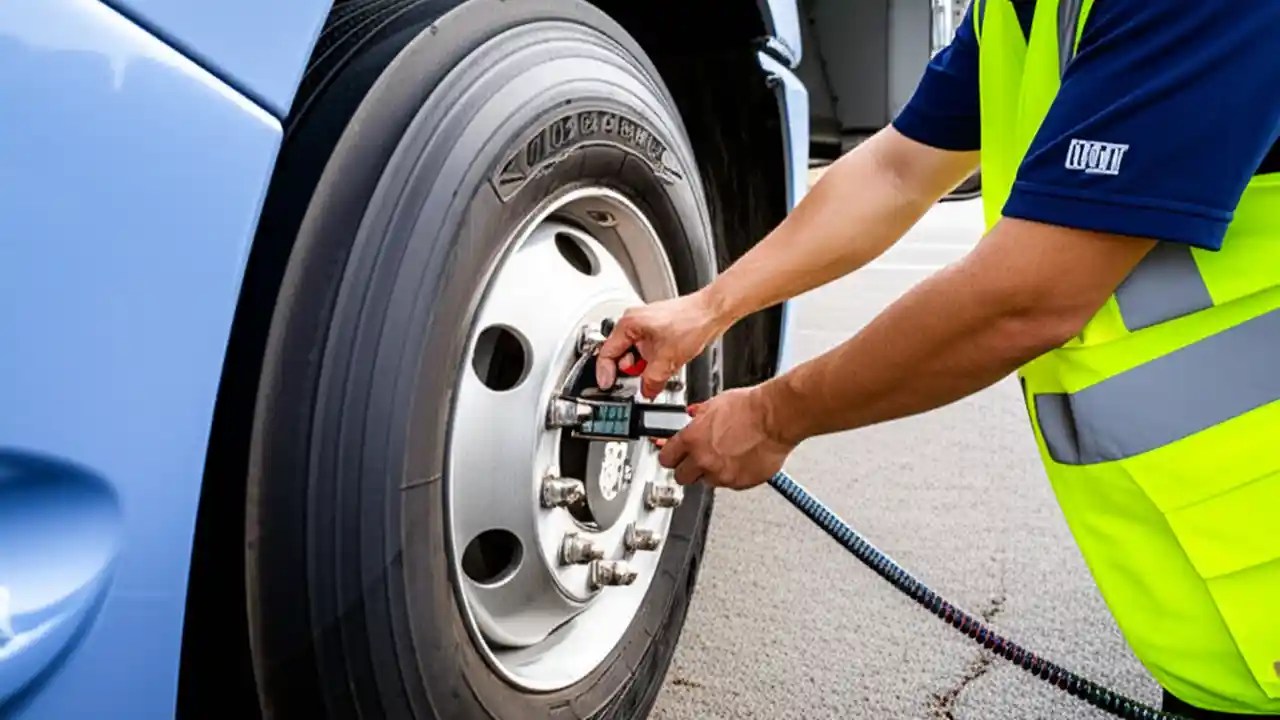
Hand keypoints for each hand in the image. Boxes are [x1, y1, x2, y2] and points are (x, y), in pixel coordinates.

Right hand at [596, 290, 726, 398]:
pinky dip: (653, 360)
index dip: (605, 373)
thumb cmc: (692, 321)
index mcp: (628, 324)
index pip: (607, 353)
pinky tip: (665, 363)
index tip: (607, 386)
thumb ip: (652, 380)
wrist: (712, 312)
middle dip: (631, 371)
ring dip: (644, 366)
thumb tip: (646, 391)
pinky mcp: (657, 330)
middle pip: (620, 354)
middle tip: (640, 380)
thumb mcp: (668, 359)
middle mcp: (634, 322)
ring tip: (658, 370)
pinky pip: (647, 350)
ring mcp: (645, 325)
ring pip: (635, 353)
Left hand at [657, 387, 795, 490]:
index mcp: (691, 439)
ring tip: (725, 456)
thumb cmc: (750, 408)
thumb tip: (691, 416)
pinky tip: (739, 460)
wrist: (775, 418)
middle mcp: (702, 460)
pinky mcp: (739, 483)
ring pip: (705, 482)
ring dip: (711, 472)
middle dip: (687, 469)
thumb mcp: (715, 404)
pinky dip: (732, 476)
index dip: (670, 457)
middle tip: (696, 460)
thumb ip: (699, 415)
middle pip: (681, 477)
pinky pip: (728, 484)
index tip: (673, 456)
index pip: (665, 459)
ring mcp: (720, 474)